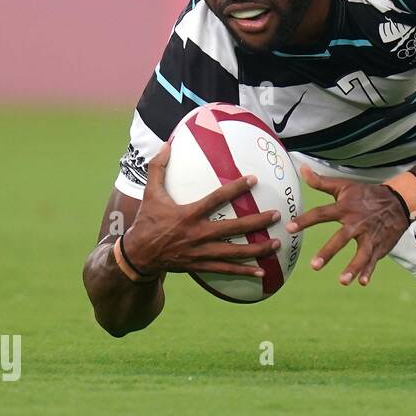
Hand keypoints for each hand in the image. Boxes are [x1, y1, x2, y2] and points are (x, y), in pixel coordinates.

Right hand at [122, 144, 281, 277]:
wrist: (137, 256)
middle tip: (277, 215)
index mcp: (188, 214)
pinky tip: (262, 272)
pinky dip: (244, 271)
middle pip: (233, 228)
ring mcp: (200, 252)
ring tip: (278, 243)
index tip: (254, 179)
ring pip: (234, 252)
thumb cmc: (147, 221)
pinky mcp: (200, 266)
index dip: (235, 188)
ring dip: (257, 248)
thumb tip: (166, 144)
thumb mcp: (150, 193)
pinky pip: (226, 270)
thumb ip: (158, 168)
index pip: (216, 199)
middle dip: (257, 222)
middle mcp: (197, 234)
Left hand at [286, 166, 409, 286]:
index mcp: (346, 208)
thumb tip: (301, 168)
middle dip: (329, 252)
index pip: (322, 214)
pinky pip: (374, 260)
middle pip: (342, 238)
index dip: (306, 220)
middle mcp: (357, 223)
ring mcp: (370, 236)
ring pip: (362, 254)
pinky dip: (369, 271)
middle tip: (314, 266)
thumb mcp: (344, 187)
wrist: (399, 201)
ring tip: (343, 281)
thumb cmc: (366, 195)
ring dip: (353, 267)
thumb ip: (321, 182)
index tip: (290, 228)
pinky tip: (363, 282)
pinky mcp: (379, 246)